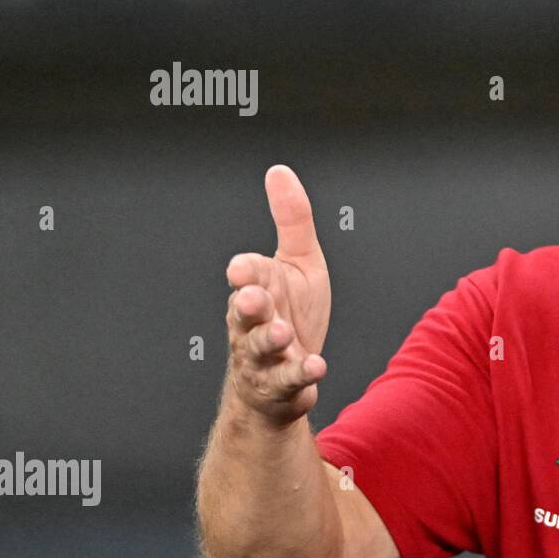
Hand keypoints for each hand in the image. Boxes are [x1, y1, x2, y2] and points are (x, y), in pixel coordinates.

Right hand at [224, 165, 331, 426]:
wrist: (286, 375)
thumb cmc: (291, 313)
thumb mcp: (297, 262)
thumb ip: (291, 220)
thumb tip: (279, 171)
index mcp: (258, 288)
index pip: (248, 277)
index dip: (246, 273)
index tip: (242, 269)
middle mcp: (254, 323)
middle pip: (244, 313)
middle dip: (245, 305)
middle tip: (250, 299)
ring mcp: (265, 357)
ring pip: (259, 348)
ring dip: (268, 339)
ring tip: (282, 332)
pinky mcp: (282, 386)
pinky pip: (288, 381)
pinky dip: (299, 374)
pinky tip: (316, 366)